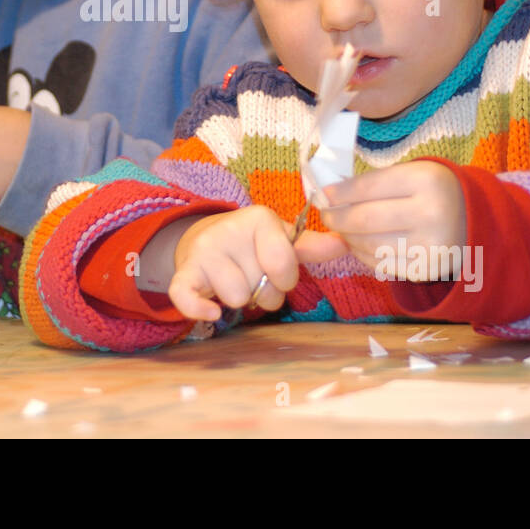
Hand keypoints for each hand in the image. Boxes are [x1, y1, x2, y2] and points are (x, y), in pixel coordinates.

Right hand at [167, 204, 326, 321]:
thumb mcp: (280, 240)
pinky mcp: (185, 270)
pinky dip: (199, 308)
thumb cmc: (251, 243)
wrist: (203, 238)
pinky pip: (187, 296)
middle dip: (262, 292)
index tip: (275, 270)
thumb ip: (310, 247)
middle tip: (253, 277)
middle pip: (262, 287)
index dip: (284, 279)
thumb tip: (345, 243)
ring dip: (238, 300)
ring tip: (232, 282)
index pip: (284, 266)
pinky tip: (211, 311)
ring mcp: (205, 250)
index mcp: (259, 218)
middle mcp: (230, 229)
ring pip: (237, 298)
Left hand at [313, 160, 466, 279]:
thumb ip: (375, 182)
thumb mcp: (412, 173)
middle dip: (337, 218)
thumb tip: (330, 196)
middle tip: (327, 215)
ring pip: (370, 244)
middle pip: (365, 219)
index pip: (368, 187)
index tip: (323, 195)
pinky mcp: (427, 269)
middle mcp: (431, 213)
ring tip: (342, 230)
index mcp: (426, 180)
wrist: (476, 220)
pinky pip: (382, 264)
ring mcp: (430, 246)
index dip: (340, 193)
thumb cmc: (434, 191)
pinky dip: (363, 254)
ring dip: (348, 238)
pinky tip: (359, 244)